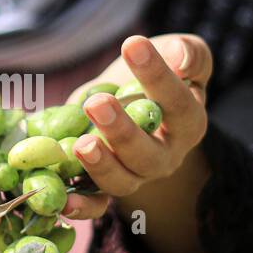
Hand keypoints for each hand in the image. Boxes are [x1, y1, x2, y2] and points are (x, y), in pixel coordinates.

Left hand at [65, 34, 211, 197]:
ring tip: (81, 144)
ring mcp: (134, 176)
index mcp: (189, 124)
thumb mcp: (182, 53)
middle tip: (97, 105)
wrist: (134, 98)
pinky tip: (64, 202)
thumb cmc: (163, 72)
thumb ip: (189, 53)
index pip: (177, 104)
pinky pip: (96, 204)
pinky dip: (81, 207)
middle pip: (148, 155)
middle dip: (122, 132)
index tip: (133, 44)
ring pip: (121, 181)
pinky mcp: (103, 185)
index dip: (157, 76)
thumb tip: (180, 56)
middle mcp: (164, 158)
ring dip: (99, 166)